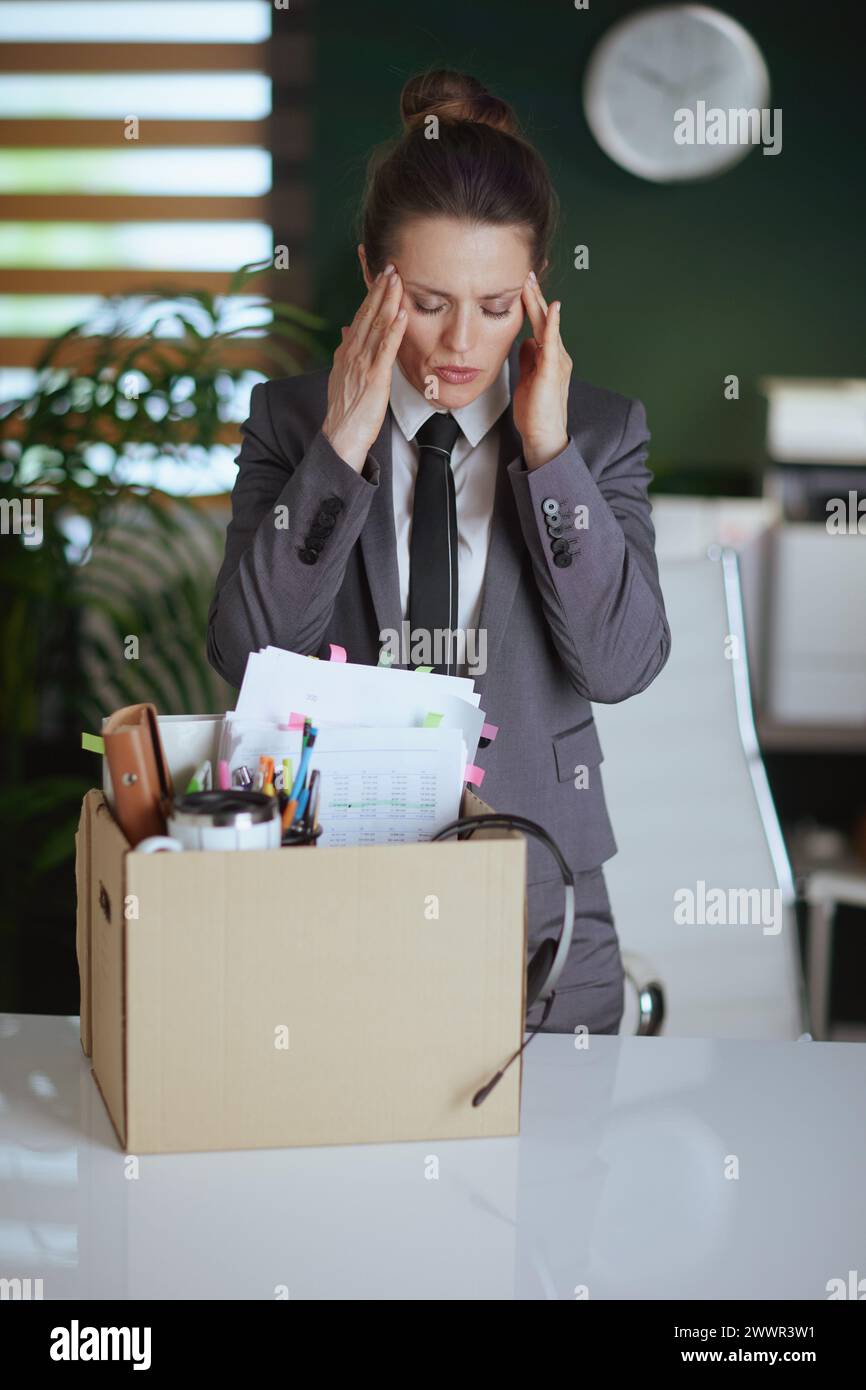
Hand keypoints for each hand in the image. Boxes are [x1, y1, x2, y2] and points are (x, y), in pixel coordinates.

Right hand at [322, 266, 408, 472]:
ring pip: (377, 325)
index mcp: (346, 350)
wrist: (341, 436)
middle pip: (368, 314)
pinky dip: (394, 329)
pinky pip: (386, 349)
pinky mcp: (374, 377)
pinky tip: (403, 313)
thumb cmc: (346, 410)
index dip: (371, 294)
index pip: (361, 315)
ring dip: (388, 300)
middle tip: (391, 265)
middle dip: (380, 288)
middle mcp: (352, 352)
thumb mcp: (341, 375)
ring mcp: (362, 363)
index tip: (381, 275)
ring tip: (397, 279)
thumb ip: (346, 351)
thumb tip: (346, 330)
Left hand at [513, 272, 571, 470]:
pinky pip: (552, 343)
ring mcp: (557, 362)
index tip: (523, 282)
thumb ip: (529, 359)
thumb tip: (525, 342)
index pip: (539, 322)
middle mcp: (557, 355)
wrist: (543, 436)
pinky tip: (552, 308)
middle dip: (534, 294)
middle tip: (527, 271)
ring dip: (538, 302)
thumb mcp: (528, 378)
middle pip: (544, 318)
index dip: (531, 302)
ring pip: (547, 325)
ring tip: (530, 282)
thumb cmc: (535, 412)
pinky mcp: (553, 371)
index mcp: (549, 356)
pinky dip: (552, 324)